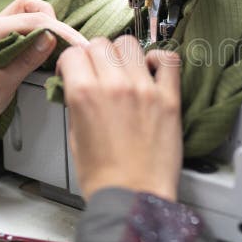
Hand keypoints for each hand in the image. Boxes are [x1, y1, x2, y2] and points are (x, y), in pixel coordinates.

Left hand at [0, 0, 88, 144]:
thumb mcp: (0, 87)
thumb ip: (25, 60)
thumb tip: (52, 37)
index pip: (30, 21)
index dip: (59, 31)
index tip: (80, 47)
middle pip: (32, 8)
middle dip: (56, 25)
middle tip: (73, 49)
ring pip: (30, 11)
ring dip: (49, 26)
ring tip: (62, 48)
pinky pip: (24, 22)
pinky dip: (41, 31)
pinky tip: (50, 48)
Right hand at [56, 36, 181, 200]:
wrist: (133, 197)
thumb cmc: (104, 177)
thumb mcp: (74, 137)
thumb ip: (76, 104)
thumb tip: (78, 87)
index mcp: (84, 94)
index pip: (74, 54)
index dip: (72, 62)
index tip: (76, 71)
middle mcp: (114, 85)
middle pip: (101, 44)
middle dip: (95, 56)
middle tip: (100, 72)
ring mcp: (144, 89)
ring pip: (130, 44)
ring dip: (123, 54)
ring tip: (125, 70)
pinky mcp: (169, 98)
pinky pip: (168, 59)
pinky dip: (159, 58)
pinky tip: (152, 68)